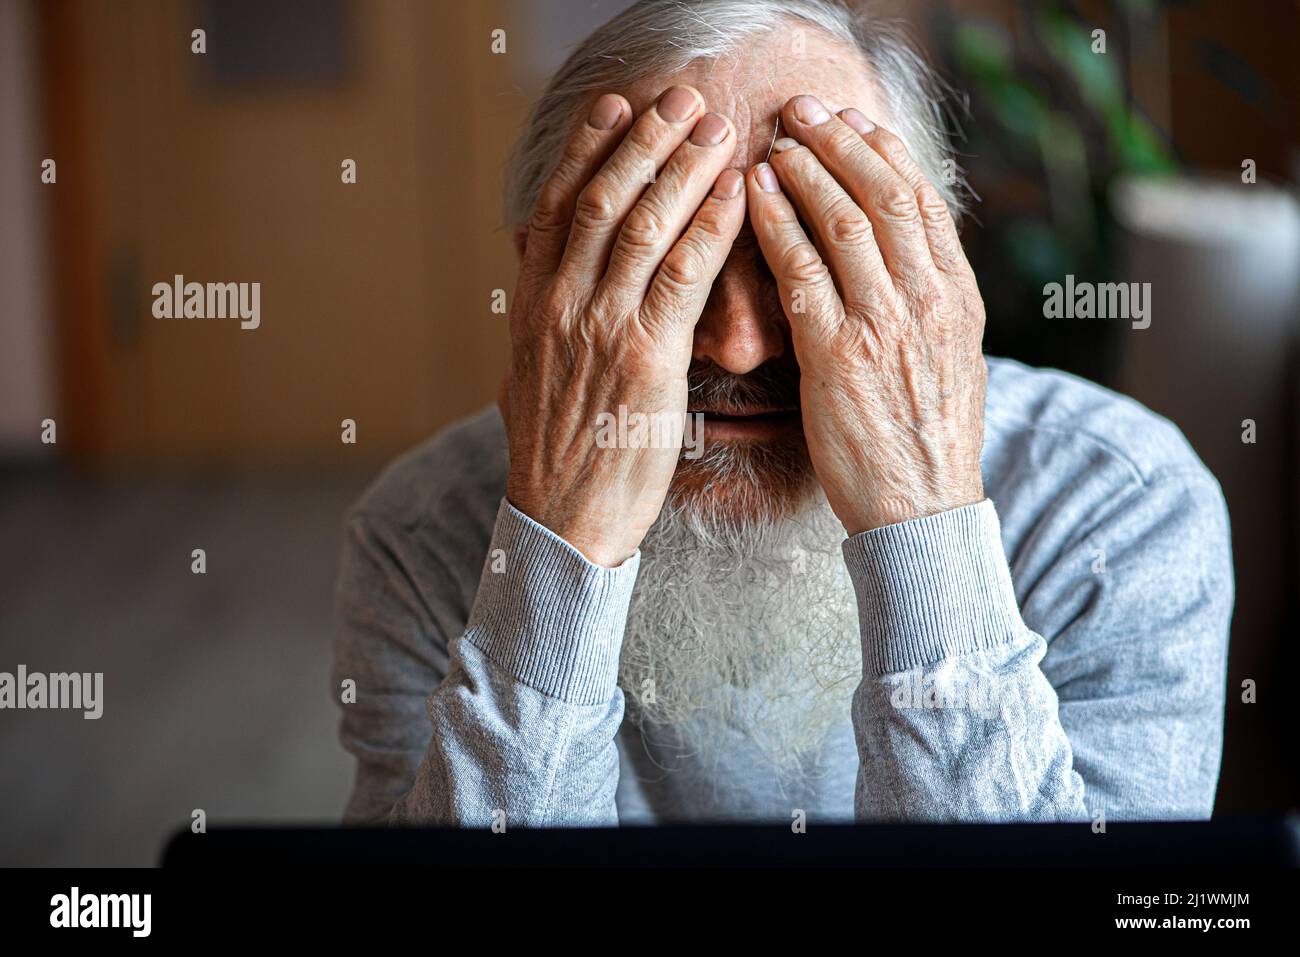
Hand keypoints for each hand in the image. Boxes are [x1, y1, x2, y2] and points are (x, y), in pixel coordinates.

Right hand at [502, 86, 743, 565]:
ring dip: (681, 166)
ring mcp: (601, 327)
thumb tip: (532, 291)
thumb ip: (535, 329)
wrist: (563, 519)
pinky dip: (710, 225)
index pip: (555, 208)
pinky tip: (735, 193)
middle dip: (643, 140)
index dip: (586, 152)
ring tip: (713, 125)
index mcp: (533, 306)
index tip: (613, 108)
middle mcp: (562, 304)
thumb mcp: (525, 380)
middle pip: (602, 199)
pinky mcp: (645, 357)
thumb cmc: (557, 457)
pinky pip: (683, 274)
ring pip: (642, 223)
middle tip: (678, 96)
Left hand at [746, 95, 986, 534]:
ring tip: (772, 140)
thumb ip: (930, 303)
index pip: (923, 200)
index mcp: (958, 298)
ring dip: (803, 170)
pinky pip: (802, 271)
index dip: (882, 152)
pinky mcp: (837, 356)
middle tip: (803, 109)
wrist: (922, 511)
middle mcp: (928, 300)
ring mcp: (885, 325)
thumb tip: (907, 257)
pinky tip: (752, 196)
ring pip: (843, 220)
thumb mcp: (951, 360)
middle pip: (883, 193)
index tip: (852, 122)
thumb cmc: (927, 442)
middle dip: (839, 141)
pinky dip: (776, 223)